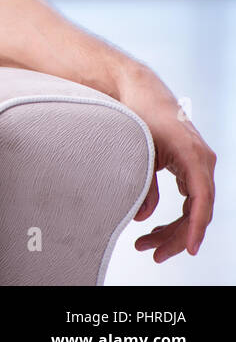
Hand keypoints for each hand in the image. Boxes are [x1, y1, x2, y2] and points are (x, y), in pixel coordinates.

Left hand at [114, 64, 216, 260]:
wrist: (140, 90)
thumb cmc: (139, 115)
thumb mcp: (137, 150)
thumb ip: (142, 185)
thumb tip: (142, 218)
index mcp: (194, 157)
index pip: (201, 201)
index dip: (194, 228)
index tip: (187, 250)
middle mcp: (203, 162)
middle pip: (198, 210)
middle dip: (176, 236)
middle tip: (150, 252)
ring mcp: (198, 164)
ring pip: (193, 207)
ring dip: (173, 228)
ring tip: (146, 244)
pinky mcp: (189, 166)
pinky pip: (189, 198)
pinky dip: (175, 215)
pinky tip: (157, 229)